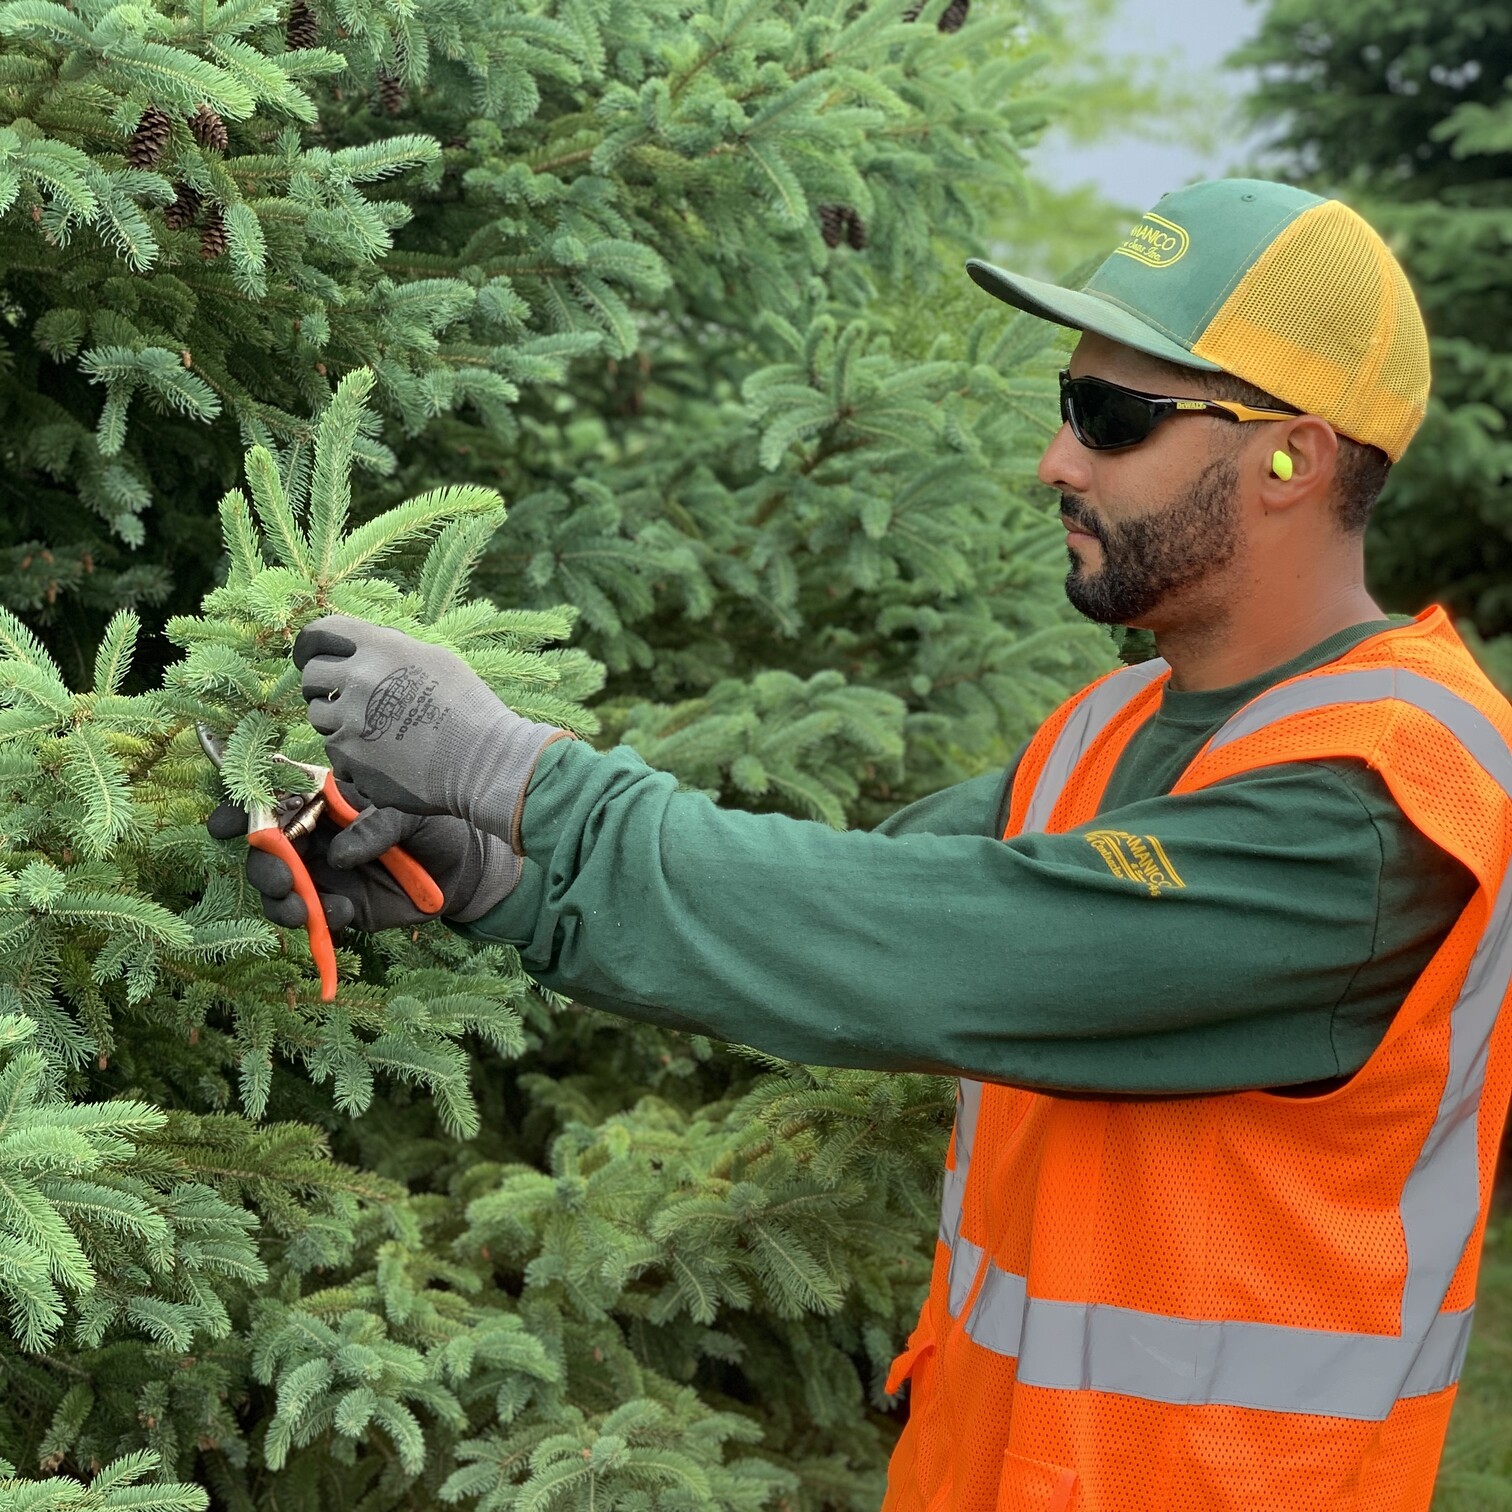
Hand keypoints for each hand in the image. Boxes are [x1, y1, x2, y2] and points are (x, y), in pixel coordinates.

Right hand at [206, 780, 521, 931]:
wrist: (464, 865)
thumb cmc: (435, 822)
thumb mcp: (413, 812)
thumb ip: (378, 824)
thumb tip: (341, 854)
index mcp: (322, 804)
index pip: (271, 803)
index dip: (242, 813)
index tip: (224, 826)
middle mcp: (313, 838)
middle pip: (266, 852)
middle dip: (263, 866)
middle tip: (281, 879)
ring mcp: (322, 874)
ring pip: (279, 889)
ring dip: (279, 900)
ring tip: (299, 908)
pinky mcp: (338, 907)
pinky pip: (313, 917)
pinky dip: (318, 918)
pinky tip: (341, 914)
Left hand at [293, 614, 569, 845]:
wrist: (484, 762)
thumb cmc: (468, 707)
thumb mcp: (434, 658)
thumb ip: (388, 649)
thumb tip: (358, 650)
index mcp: (378, 648)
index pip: (320, 632)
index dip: (309, 644)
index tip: (309, 654)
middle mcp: (357, 681)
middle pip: (310, 677)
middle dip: (320, 685)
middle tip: (343, 696)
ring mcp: (350, 725)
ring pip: (319, 719)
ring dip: (337, 721)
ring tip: (374, 730)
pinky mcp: (351, 763)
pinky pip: (337, 756)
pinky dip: (354, 757)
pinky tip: (386, 759)